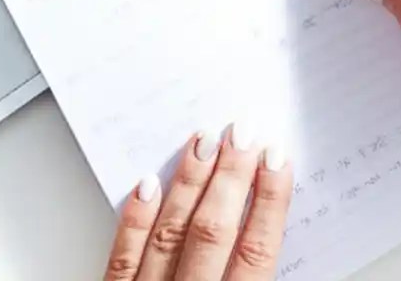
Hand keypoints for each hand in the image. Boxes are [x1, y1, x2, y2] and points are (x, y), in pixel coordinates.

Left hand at [103, 126, 291, 280]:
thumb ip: (252, 276)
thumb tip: (266, 218)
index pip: (255, 250)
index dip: (269, 201)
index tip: (277, 159)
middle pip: (213, 231)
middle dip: (230, 177)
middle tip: (242, 134)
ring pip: (170, 233)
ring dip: (188, 183)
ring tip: (203, 142)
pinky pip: (123, 259)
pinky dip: (136, 220)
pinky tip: (147, 184)